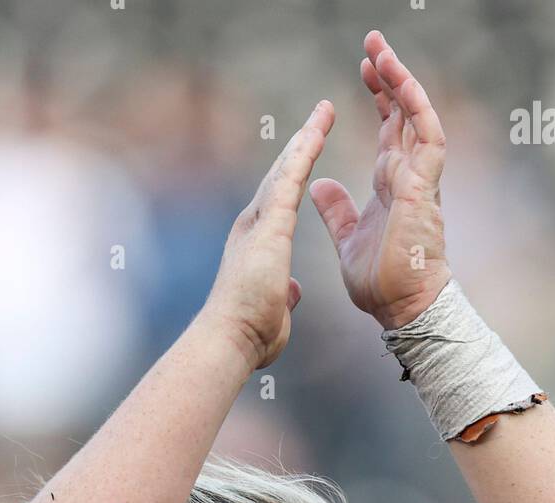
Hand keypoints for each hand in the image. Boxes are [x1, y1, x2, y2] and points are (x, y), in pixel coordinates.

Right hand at [202, 100, 335, 372]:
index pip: (280, 201)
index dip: (294, 176)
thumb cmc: (250, 333)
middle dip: (300, 146)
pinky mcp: (269, 224)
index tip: (308, 156)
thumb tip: (293, 291)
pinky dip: (304, 152)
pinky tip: (317, 130)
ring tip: (323, 112)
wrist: (231, 338)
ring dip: (304, 139)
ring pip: (285, 169)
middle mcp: (253, 225)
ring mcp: (258, 221)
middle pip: (280, 175)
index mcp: (257, 243)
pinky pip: (290, 178)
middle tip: (317, 119)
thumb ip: (285, 293)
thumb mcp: (277, 307)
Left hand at [310, 31, 449, 330]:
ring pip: (417, 116)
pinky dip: (417, 106)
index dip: (379, 99)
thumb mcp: (347, 239)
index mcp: (391, 186)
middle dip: (390, 77)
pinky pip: (429, 136)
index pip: (389, 131)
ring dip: (401, 81)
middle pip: (404, 114)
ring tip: (382, 50)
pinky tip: (402, 81)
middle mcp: (408, 176)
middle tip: (373, 42)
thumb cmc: (380, 284)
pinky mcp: (423, 187)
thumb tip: (319, 185)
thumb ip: (337, 210)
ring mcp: (419, 180)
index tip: (364, 71)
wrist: (399, 309)